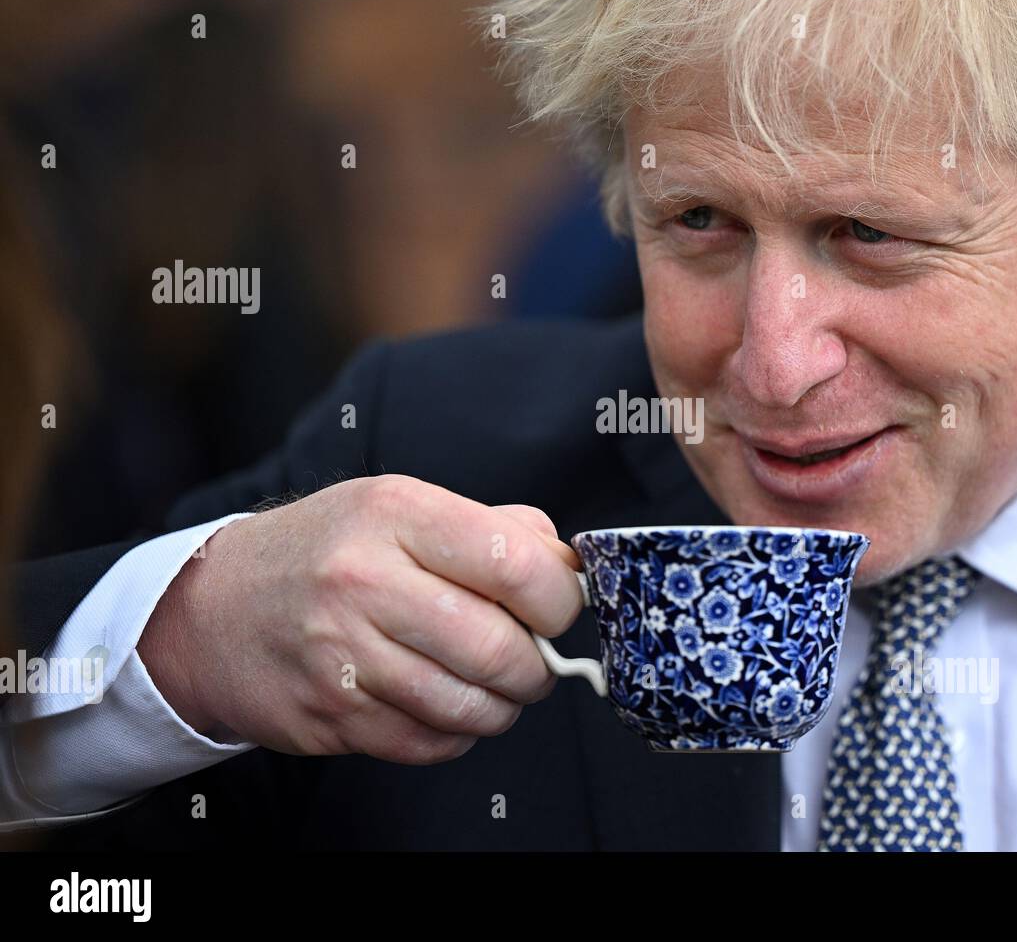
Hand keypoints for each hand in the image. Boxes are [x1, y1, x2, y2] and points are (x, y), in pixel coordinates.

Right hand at [138, 475, 583, 763]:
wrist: (212, 608)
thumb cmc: (324, 552)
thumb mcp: (399, 508)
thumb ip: (492, 528)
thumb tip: (567, 566)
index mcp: (395, 514)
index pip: (516, 564)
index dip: (559, 598)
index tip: (557, 608)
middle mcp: (364, 581)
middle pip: (497, 648)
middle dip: (535, 666)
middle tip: (532, 660)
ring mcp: (341, 655)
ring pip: (467, 707)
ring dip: (501, 707)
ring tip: (493, 686)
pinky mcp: (328, 716)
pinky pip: (428, 745)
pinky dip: (456, 735)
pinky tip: (445, 707)